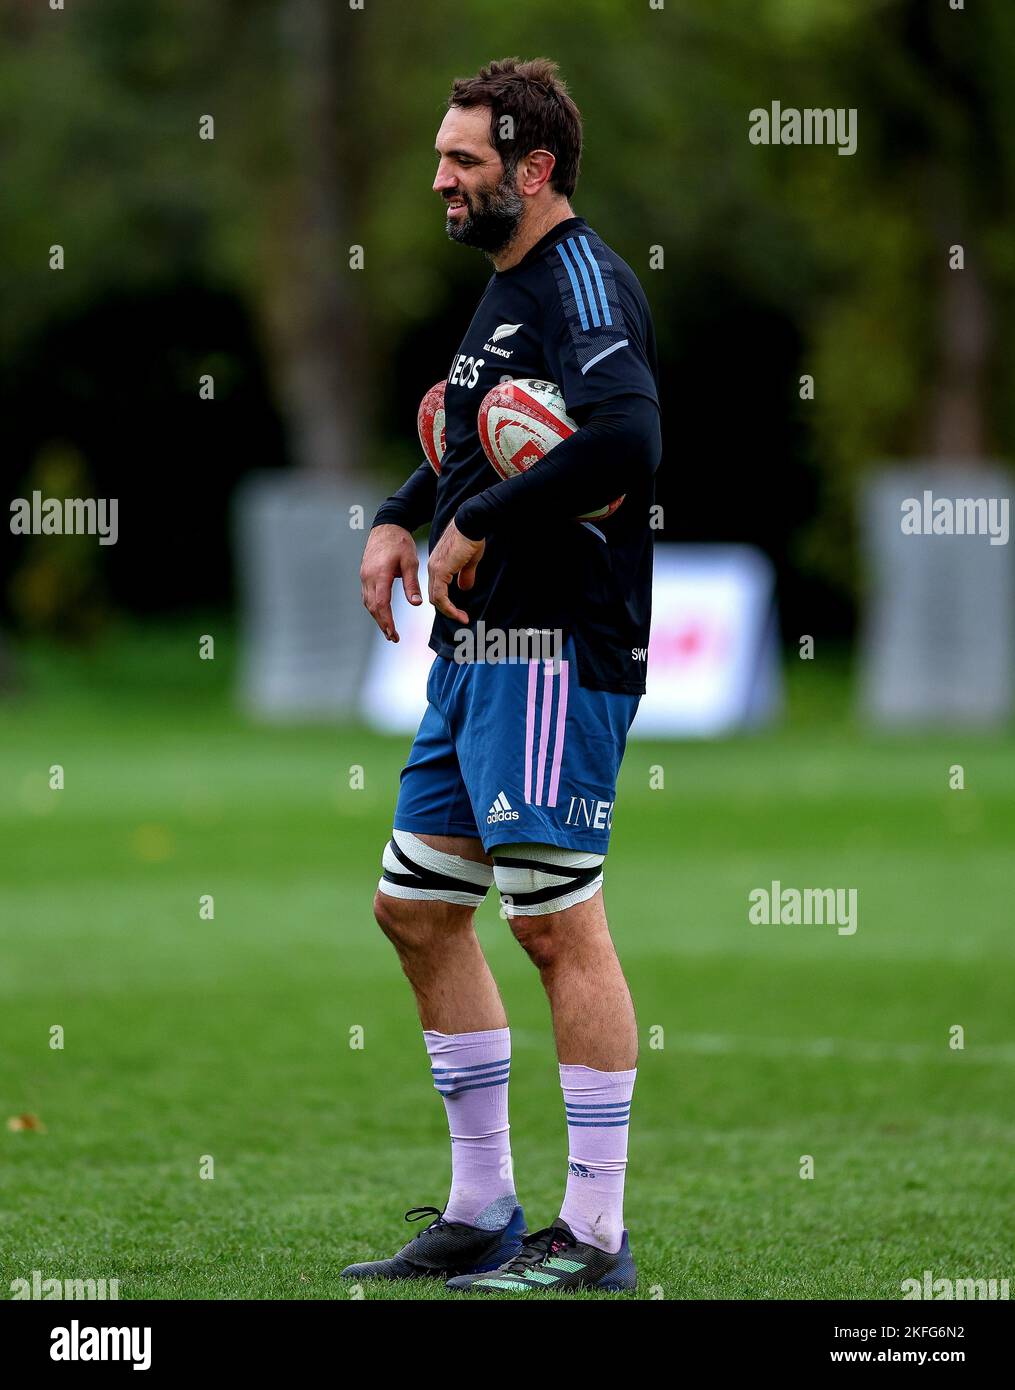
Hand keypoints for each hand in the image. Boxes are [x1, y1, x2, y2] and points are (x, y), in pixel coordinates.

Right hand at [360, 524, 421, 641]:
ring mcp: (364, 576)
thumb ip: (411, 584)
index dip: (387, 621)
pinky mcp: (365, 574)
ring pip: (368, 602)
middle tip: (393, 638)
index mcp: (380, 574)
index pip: (381, 604)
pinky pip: (367, 595)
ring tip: (389, 630)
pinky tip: (382, 614)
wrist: (386, 526)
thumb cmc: (400, 542)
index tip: (394, 634)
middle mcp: (368, 577)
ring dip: (378, 618)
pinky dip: (375, 607)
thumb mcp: (410, 562)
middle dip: (382, 624)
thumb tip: (415, 604)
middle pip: (372, 607)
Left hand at [427, 520, 484, 623]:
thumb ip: (465, 575)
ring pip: (436, 598)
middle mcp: (433, 567)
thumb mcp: (469, 560)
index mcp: (438, 564)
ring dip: (449, 611)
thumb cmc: (472, 536)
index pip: (437, 588)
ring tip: (462, 618)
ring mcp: (435, 569)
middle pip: (435, 595)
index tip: (460, 611)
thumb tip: (465, 587)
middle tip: (461, 618)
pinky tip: (458, 613)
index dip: (447, 602)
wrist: (470, 522)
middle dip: (447, 609)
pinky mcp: (441, 570)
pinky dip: (449, 607)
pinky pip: (441, 595)